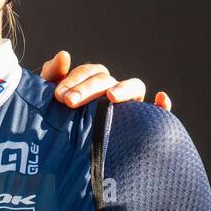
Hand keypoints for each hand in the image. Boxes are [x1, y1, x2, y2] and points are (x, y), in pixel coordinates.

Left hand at [40, 50, 171, 111]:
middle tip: (69, 102)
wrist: (60, 155)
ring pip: (134, 87)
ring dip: (124, 88)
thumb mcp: (48, 101)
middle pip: (106, 79)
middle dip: (87, 88)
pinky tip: (160, 99)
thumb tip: (64, 55)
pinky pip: (157, 113)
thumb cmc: (55, 122)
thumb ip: (51, 76)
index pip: (89, 72)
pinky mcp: (140, 123)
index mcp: (92, 82)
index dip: (75, 79)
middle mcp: (111, 90)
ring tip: (110, 97)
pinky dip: (162, 105)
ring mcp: (128, 105)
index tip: (58, 95)